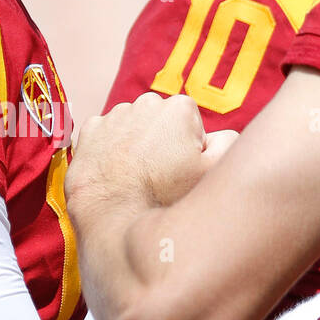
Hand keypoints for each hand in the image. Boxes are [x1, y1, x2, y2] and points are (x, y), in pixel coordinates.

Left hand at [67, 94, 220, 217]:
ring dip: (137, 146)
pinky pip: (107, 136)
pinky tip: (116, 173)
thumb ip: (229, 143)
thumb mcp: (213, 172)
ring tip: (137, 178)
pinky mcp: (90, 130)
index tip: (181, 170)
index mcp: (179, 107)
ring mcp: (114, 115)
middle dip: (163, 144)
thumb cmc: (164, 196)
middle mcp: (145, 103)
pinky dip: (111, 151)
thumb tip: (222, 133)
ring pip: (134, 128)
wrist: (112, 216)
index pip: (192, 125)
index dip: (190, 150)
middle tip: (160, 176)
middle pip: (162, 123)